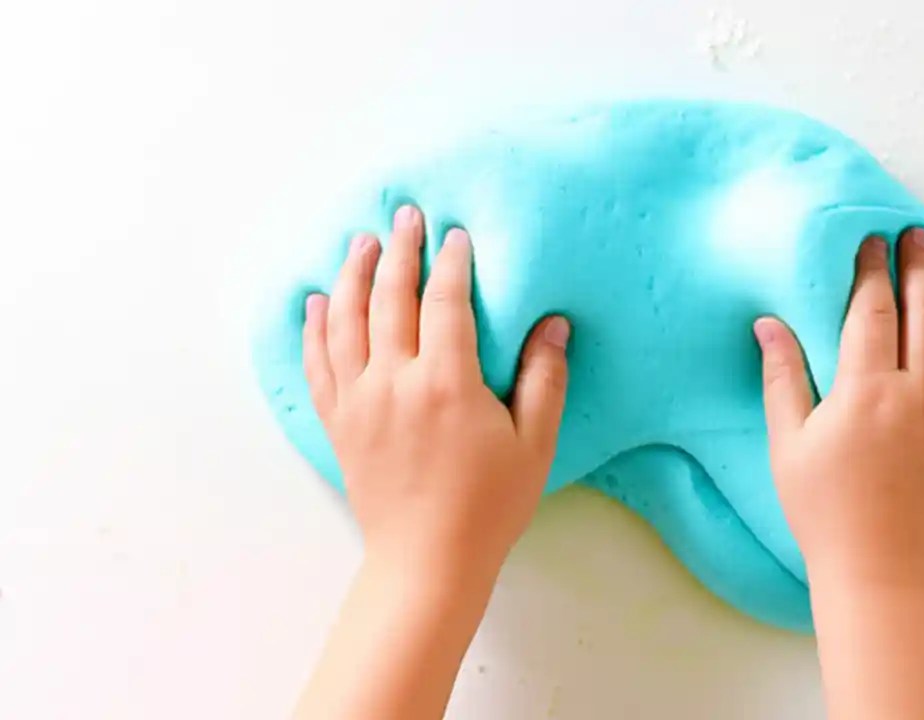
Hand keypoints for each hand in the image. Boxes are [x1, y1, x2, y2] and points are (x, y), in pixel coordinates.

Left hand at [302, 205, 570, 580]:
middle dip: (398, 251)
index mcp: (446, 384)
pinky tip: (317, 301)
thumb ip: (543, 380)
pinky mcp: (338, 423)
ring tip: (360, 242)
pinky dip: (314, 327)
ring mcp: (358, 402)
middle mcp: (394, 383)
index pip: (446, 304)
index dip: (452, 264)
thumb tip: (553, 326)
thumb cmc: (489, 506)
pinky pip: (317, 363)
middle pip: (390, 299)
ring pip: (345, 321)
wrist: (426, 562)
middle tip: (404, 216)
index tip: (457, 234)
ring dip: (352, 275)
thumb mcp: (533, 445)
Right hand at [754, 226, 923, 589]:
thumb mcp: (788, 446)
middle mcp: (920, 395)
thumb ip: (783, 378)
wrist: (884, 574)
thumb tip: (769, 324)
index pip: (871, 312)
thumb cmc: (826, 514)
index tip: (873, 242)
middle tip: (921, 235)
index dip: (872, 272)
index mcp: (867, 391)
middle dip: (921, 268)